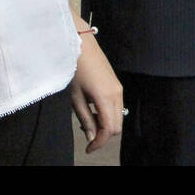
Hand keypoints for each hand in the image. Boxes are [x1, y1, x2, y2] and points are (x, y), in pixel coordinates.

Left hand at [70, 32, 123, 152]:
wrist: (81, 45)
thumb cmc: (75, 70)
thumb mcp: (75, 98)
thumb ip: (85, 119)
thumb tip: (91, 137)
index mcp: (106, 98)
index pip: (109, 129)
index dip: (99, 142)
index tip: (88, 148)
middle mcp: (117, 94)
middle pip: (117, 125)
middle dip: (103, 135)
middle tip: (87, 136)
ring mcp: (118, 88)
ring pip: (118, 116)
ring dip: (105, 125)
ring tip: (87, 121)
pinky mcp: (116, 84)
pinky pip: (117, 106)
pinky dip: (107, 114)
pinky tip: (93, 110)